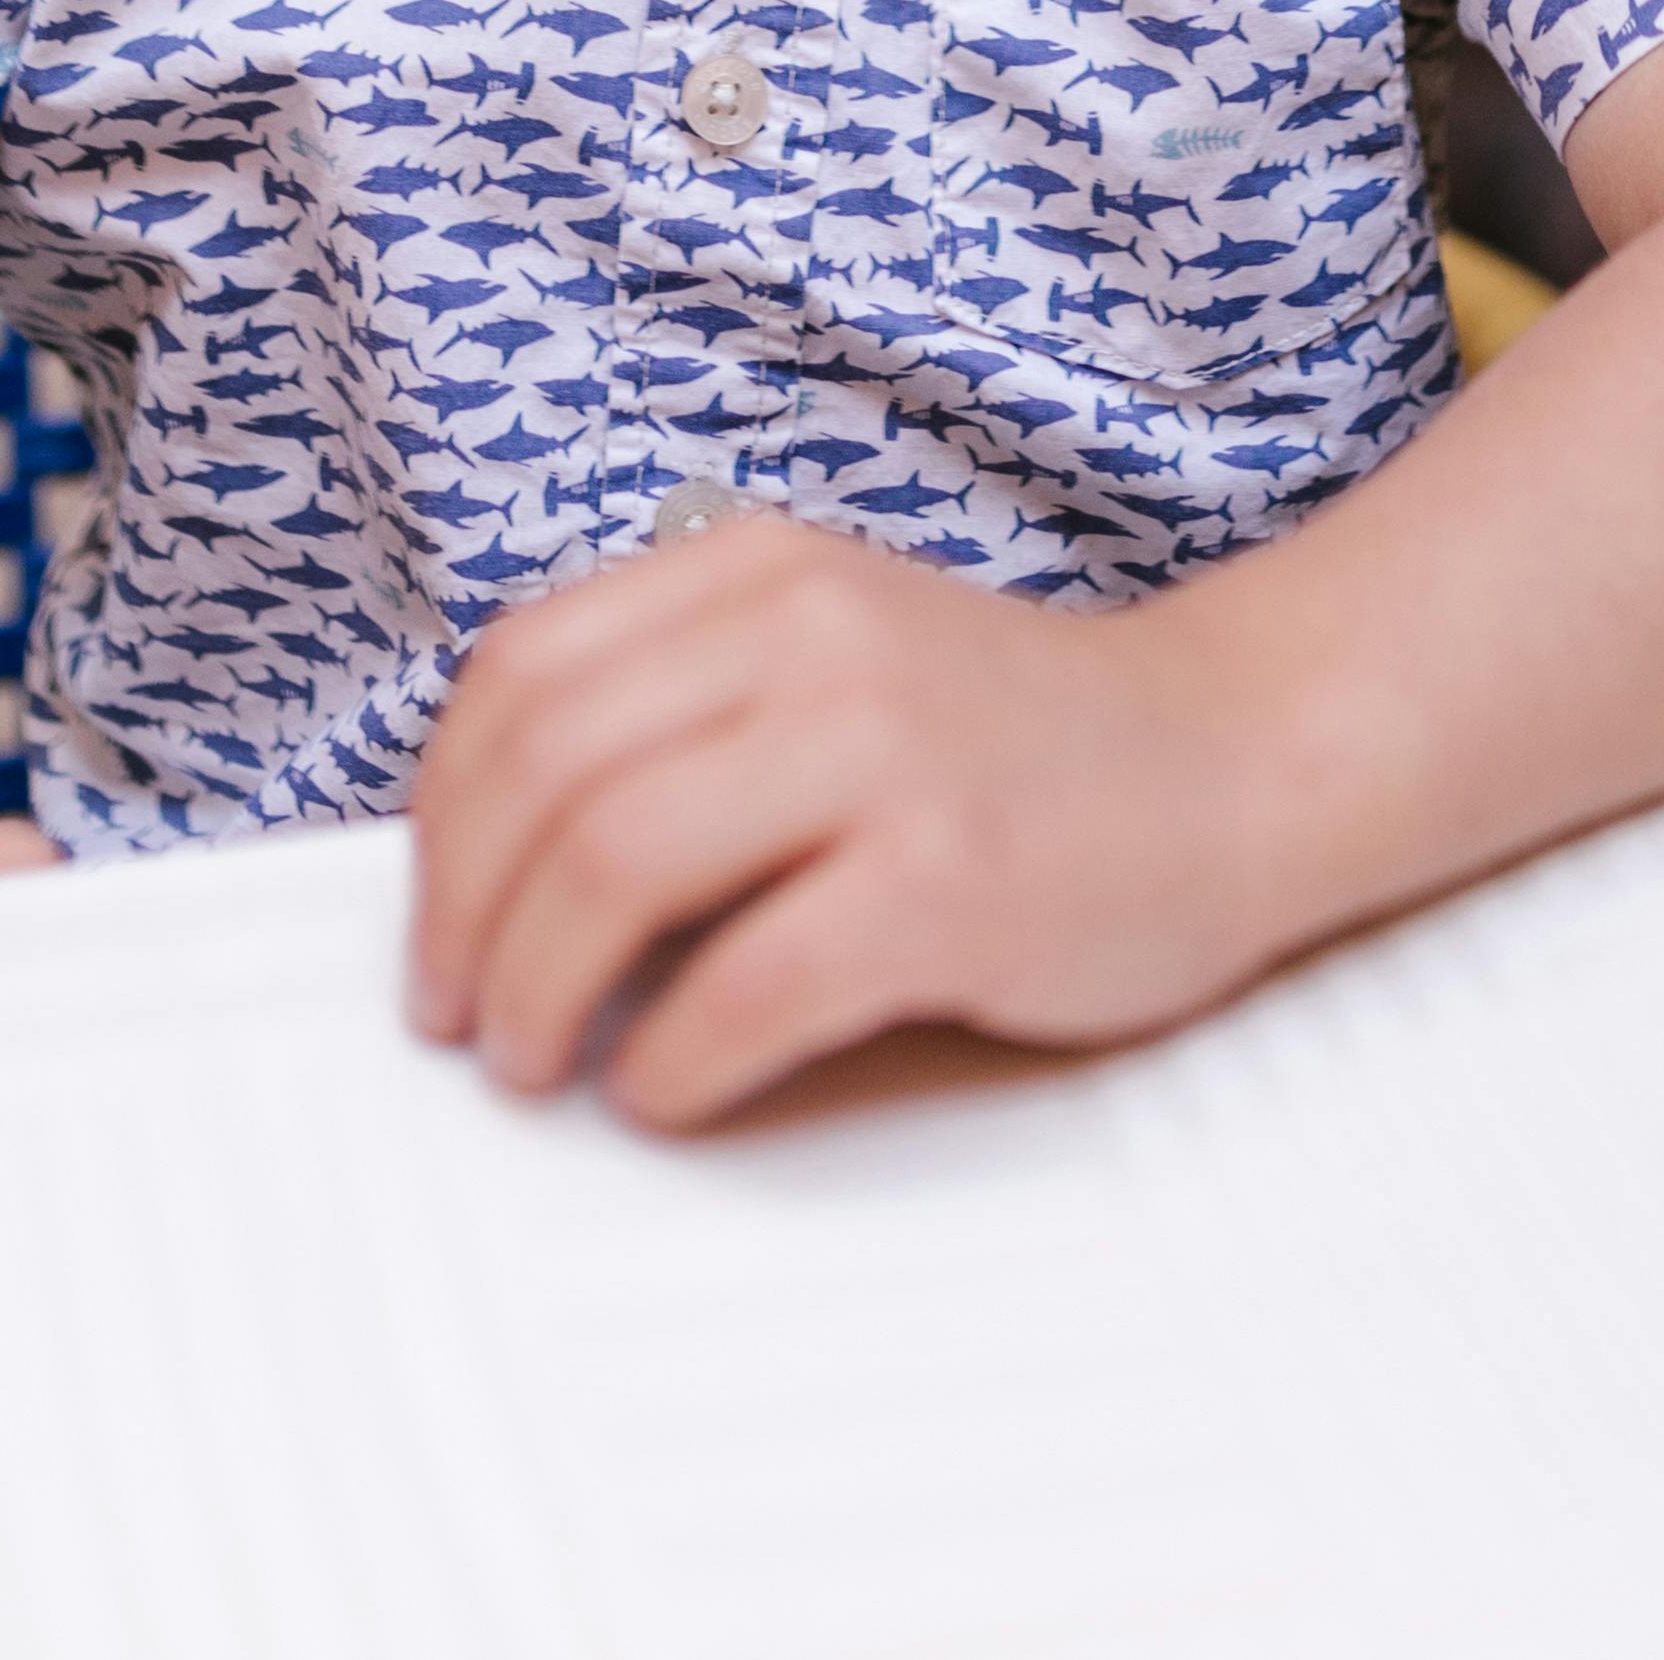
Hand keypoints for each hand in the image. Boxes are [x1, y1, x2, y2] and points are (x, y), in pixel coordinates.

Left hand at [405, 517, 1290, 1133]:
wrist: (1228, 760)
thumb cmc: (1011, 741)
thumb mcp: (828, 654)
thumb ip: (684, 703)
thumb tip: (494, 855)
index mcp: (760, 572)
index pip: (522, 676)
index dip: (443, 814)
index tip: (436, 917)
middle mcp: (809, 637)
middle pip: (548, 772)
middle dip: (464, 918)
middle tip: (458, 1018)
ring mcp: (882, 752)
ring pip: (615, 862)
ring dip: (539, 990)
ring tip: (537, 1061)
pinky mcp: (947, 880)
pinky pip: (747, 984)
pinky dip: (671, 1060)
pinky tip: (665, 1090)